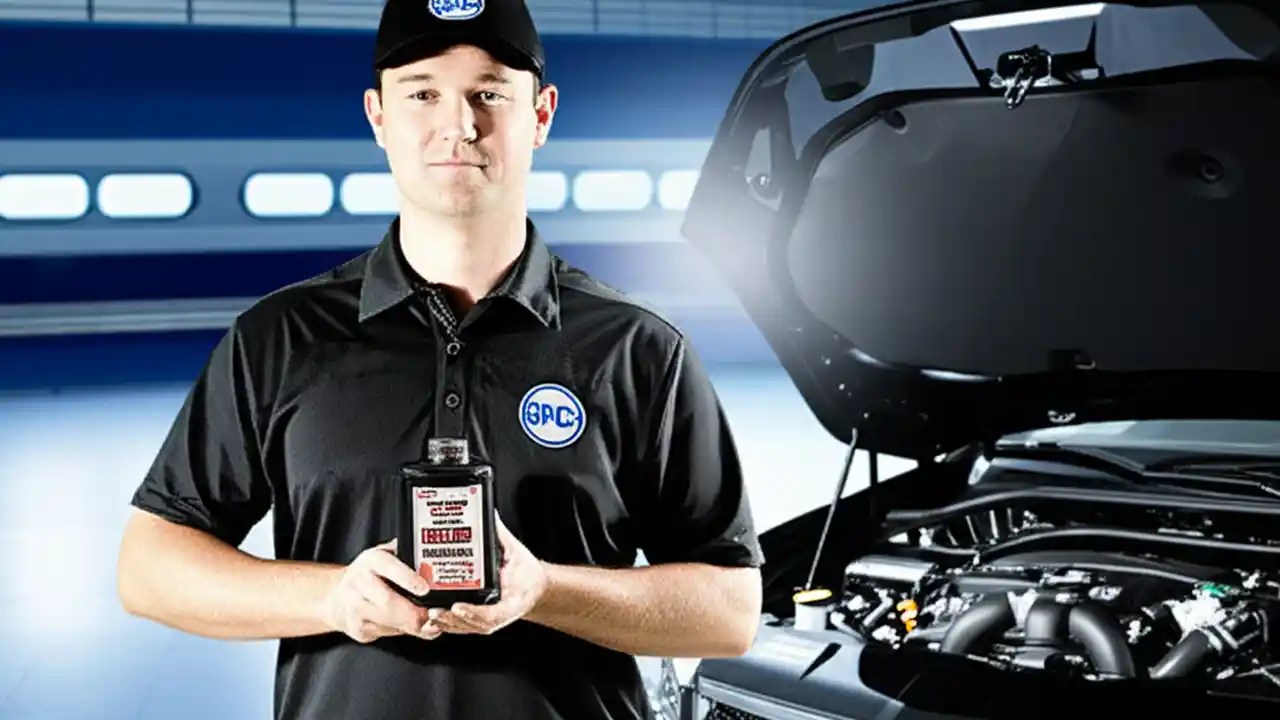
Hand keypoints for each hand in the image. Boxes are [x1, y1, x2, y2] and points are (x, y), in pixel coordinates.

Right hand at [320, 538, 442, 642]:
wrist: (337, 595)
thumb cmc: (370, 574)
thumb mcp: (386, 557)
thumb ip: (407, 557)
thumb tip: (433, 557)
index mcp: (371, 561)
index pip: (388, 567)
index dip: (407, 579)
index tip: (425, 589)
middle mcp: (358, 583)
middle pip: (387, 603)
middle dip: (414, 613)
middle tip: (433, 616)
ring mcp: (354, 608)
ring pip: (387, 622)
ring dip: (411, 626)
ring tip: (428, 624)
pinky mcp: (356, 628)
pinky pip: (384, 633)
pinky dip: (402, 632)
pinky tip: (410, 627)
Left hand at [429, 514, 547, 635]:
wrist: (534, 587)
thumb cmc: (526, 573)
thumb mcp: (517, 552)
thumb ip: (500, 537)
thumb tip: (489, 515)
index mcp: (513, 601)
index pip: (493, 613)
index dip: (474, 612)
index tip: (458, 607)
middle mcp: (499, 615)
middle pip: (473, 624)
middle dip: (452, 620)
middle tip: (435, 610)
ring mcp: (488, 620)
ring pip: (465, 628)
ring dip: (447, 623)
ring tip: (430, 613)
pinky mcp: (479, 620)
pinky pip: (462, 626)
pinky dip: (447, 624)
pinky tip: (433, 618)